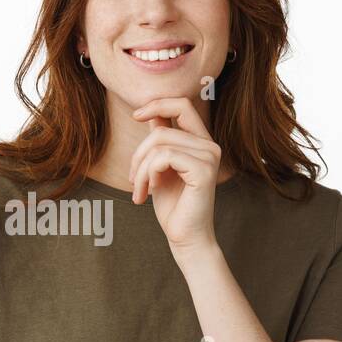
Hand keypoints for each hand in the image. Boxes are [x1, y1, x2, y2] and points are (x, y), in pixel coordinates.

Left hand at [126, 97, 221, 257]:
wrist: (185, 237)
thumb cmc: (172, 206)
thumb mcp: (160, 167)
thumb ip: (160, 141)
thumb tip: (149, 114)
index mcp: (201, 142)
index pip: (182, 104)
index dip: (157, 104)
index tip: (135, 116)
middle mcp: (210, 146)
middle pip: (162, 128)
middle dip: (139, 152)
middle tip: (132, 178)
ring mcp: (209, 157)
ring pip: (159, 143)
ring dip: (140, 168)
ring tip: (139, 190)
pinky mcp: (203, 171)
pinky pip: (163, 157)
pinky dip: (148, 174)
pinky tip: (151, 190)